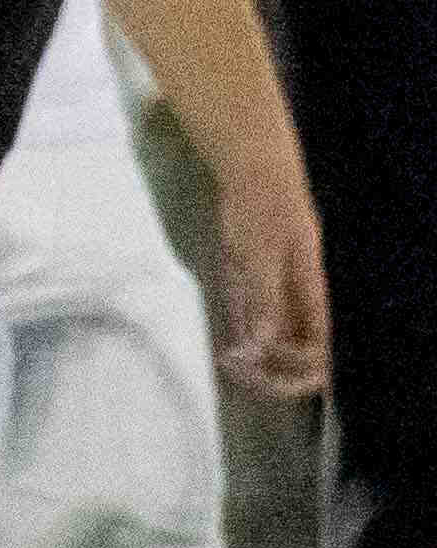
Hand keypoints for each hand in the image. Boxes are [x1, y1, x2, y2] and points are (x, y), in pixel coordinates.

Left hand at [212, 150, 330, 400]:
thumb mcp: (262, 254)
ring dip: (258, 360)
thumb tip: (265, 343)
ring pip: (277, 342)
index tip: (265, 368)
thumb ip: (266, 297)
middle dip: (277, 371)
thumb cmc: (263, 210)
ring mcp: (277, 292)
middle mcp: (298, 300)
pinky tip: (228, 350)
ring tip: (231, 364)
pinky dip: (245, 340)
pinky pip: (256, 323)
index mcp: (311, 296)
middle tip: (243, 372)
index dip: (299, 368)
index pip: (319, 349)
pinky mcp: (255, 283)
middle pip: (300, 353)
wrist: (253, 175)